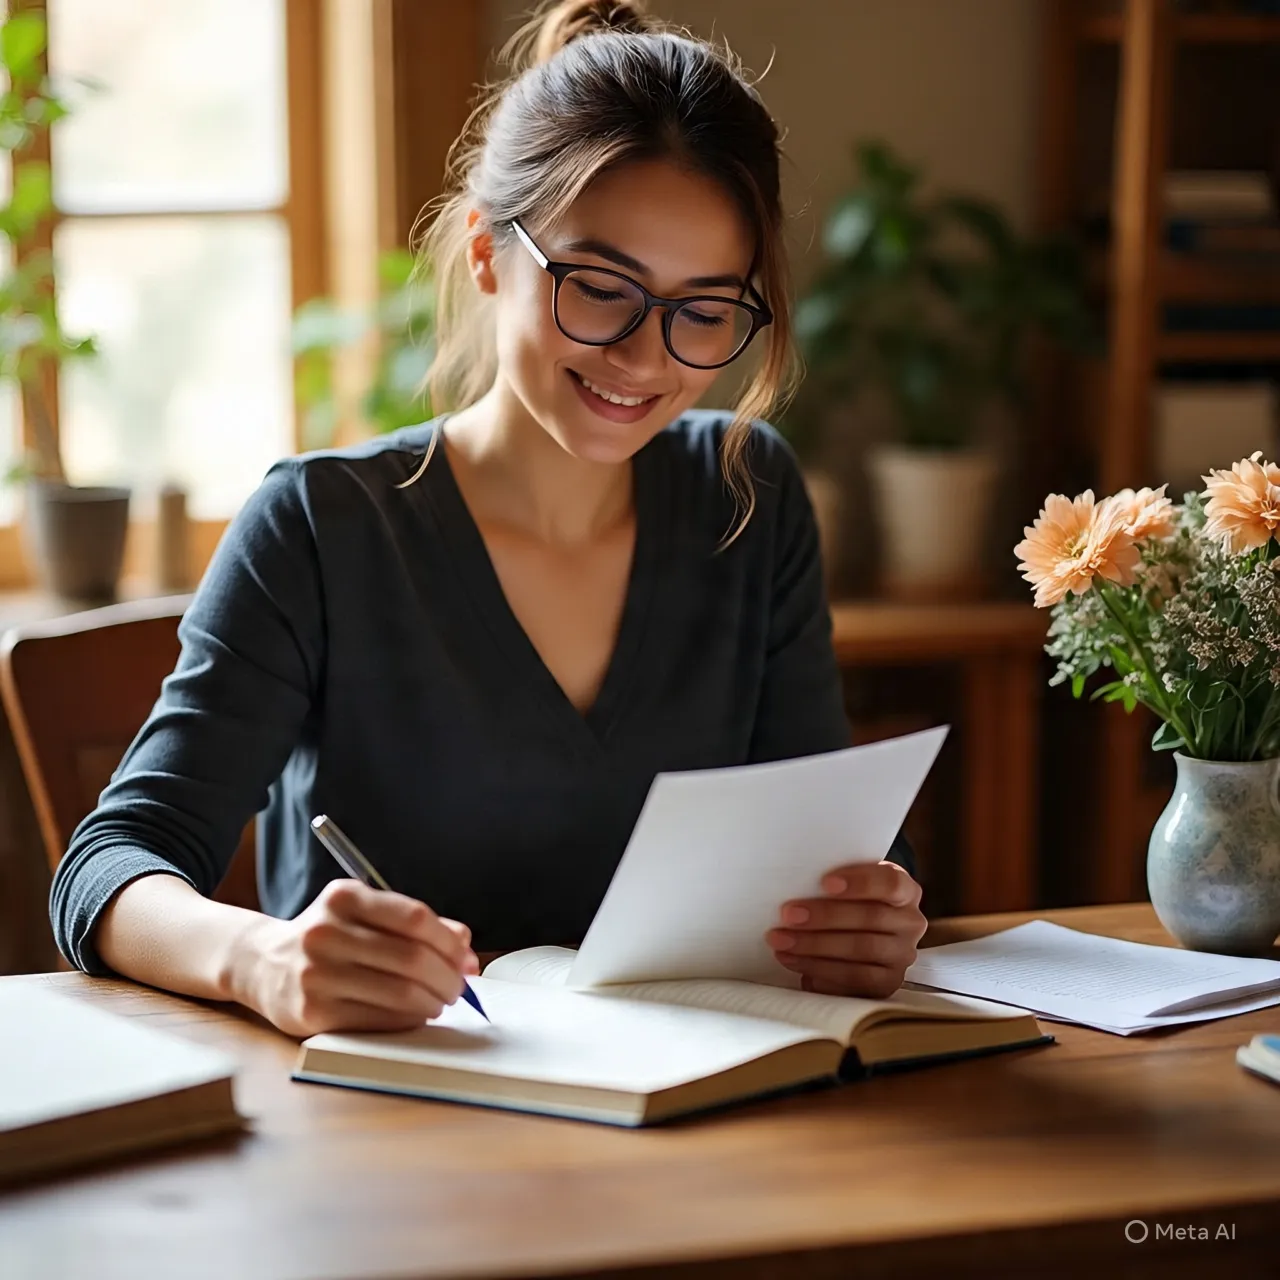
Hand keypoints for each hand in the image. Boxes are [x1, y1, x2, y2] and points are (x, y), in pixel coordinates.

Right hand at [229, 879, 479, 1037]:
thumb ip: (417, 925)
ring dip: (432, 1001)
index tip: (465, 958)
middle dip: (447, 977)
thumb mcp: (367, 915)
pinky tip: (415, 1014)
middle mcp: (326, 932)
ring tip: (440, 1001)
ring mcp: (316, 973)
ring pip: (399, 992)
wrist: (265, 965)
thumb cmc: (332, 939)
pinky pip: (378, 1019)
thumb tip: (467, 949)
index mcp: (344, 897)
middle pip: (411, 958)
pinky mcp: (312, 1011)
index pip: (414, 918)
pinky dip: (409, 1019)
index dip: (449, 942)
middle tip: (459, 988)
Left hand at [765, 861, 925, 998]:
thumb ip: (835, 883)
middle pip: (871, 917)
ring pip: (861, 949)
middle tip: (788, 914)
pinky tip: (795, 961)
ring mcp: (901, 956)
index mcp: (906, 891)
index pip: (891, 882)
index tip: (825, 882)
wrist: (859, 936)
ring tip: (782, 941)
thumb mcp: (850, 885)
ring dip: (815, 946)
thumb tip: (797, 883)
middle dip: (825, 916)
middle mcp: (910, 923)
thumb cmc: (849, 903)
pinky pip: (855, 979)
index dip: (860, 882)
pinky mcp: (887, 984)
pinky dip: (820, 970)